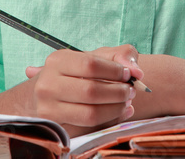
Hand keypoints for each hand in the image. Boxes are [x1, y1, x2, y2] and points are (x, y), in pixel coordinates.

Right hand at [24, 44, 144, 134]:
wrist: (50, 93)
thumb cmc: (77, 72)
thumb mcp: (94, 56)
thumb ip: (120, 55)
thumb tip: (136, 72)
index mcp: (57, 61)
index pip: (90, 65)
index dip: (114, 71)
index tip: (127, 74)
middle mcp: (48, 84)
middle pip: (91, 91)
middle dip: (118, 92)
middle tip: (131, 91)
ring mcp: (49, 109)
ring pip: (90, 114)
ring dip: (116, 109)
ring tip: (126, 102)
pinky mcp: (56, 128)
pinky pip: (89, 129)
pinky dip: (110, 121)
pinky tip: (120, 113)